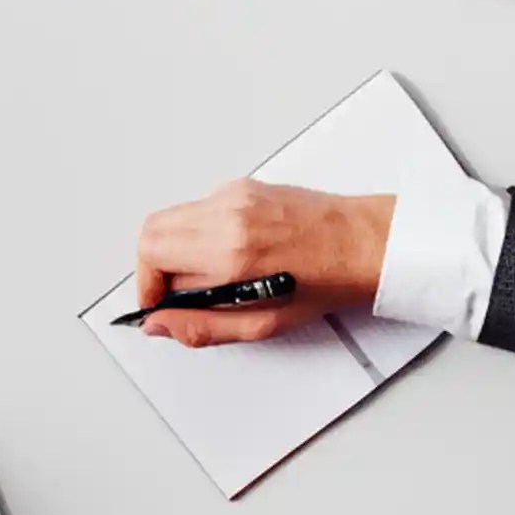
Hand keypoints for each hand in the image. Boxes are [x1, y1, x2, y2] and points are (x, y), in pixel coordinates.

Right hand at [136, 179, 393, 346]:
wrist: (368, 243)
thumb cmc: (327, 282)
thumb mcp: (262, 323)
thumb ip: (201, 327)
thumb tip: (160, 325)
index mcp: (229, 252)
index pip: (151, 253)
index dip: (145, 284)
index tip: (157, 303)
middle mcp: (228, 216)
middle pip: (152, 230)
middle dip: (153, 265)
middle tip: (173, 292)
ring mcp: (235, 196)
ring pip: (174, 217)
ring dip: (177, 248)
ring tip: (207, 275)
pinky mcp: (245, 187)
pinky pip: (201, 208)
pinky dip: (201, 232)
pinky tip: (230, 254)